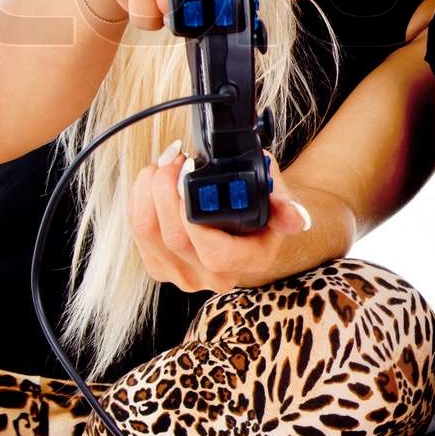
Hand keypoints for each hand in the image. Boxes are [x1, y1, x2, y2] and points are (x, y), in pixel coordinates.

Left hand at [130, 139, 312, 292]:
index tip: (191, 173)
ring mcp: (184, 275)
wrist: (250, 227)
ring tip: (164, 165)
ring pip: (149, 234)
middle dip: (166, 190)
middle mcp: (214, 276)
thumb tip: (296, 219)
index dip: (194, 216)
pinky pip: (138, 234)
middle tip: (177, 159)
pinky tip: (152, 181)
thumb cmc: (263, 207)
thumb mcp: (281, 198)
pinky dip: (138, 200)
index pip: (214, 253)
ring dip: (148, 191)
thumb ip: (285, 205)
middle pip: (174, 239)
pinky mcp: (160, 266)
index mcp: (248, 261)